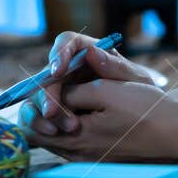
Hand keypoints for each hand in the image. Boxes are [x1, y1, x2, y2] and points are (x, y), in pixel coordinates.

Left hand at [23, 78, 177, 162]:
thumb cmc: (147, 112)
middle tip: (58, 88)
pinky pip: (71, 141)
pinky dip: (71, 124)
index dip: (34, 102)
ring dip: (57, 116)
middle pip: (38, 134)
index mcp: (76, 139)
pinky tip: (88, 111)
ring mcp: (87, 159)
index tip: (51, 83)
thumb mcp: (108, 90)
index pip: (31, 127)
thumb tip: (50, 87)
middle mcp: (77, 155)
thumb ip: (74, 90)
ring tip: (76, 96)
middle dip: (42, 109)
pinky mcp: (97, 158)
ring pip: (55, 137)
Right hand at [24, 32, 158, 136]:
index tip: (57, 71)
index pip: (68, 42)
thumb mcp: (136, 81)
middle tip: (52, 112)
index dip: (59, 54)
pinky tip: (46, 135)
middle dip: (47, 93)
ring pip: (35, 96)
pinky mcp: (53, 111)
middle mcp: (69, 69)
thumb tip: (92, 52)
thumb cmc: (141, 94)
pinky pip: (35, 115)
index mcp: (88, 53)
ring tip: (52, 129)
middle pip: (47, 73)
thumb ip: (116, 67)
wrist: (142, 120)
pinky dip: (35, 125)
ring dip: (37, 112)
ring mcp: (59, 90)